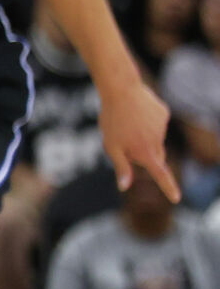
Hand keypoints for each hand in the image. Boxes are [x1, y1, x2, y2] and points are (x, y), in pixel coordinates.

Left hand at [98, 83, 177, 201]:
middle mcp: (158, 141)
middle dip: (144, 155)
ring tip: (127, 122)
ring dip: (144, 136)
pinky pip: (156, 123)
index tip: (176, 198)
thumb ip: (121, 167)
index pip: (160, 175)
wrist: (121, 90)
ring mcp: (162, 126)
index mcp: (145, 152)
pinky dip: (148, 122)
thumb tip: (125, 186)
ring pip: (155, 138)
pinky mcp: (164, 114)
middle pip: (155, 156)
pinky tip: (135, 112)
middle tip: (125, 142)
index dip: (168, 188)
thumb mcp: (111, 146)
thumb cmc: (112, 120)